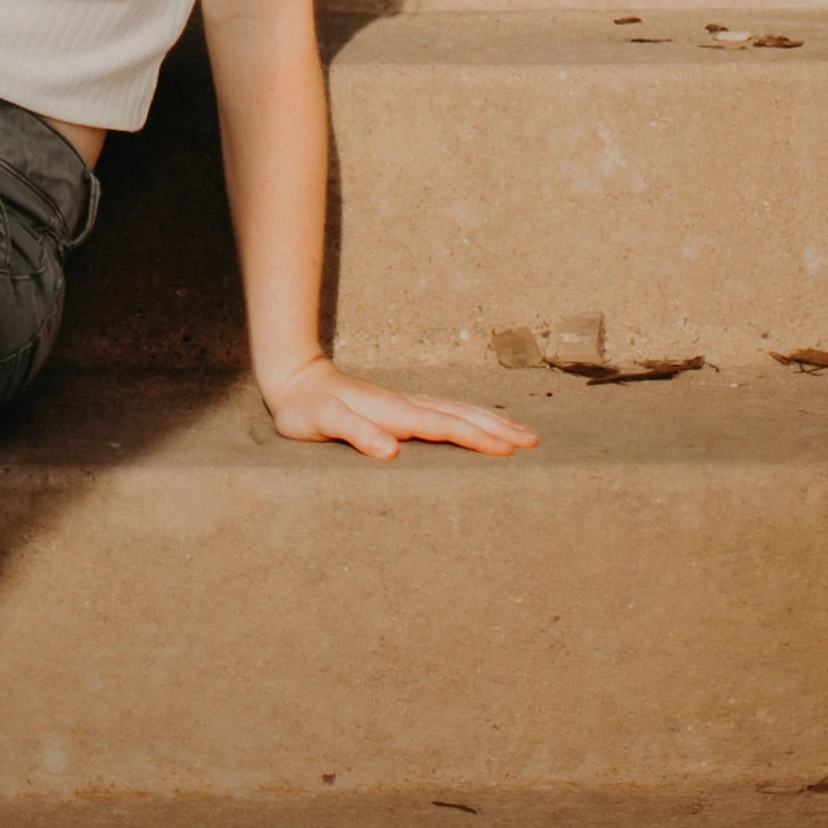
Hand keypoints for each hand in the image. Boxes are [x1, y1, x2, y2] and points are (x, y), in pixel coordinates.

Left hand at [259, 356, 537, 459]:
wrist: (293, 378)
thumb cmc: (305, 408)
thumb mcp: (322, 422)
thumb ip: (355, 432)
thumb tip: (392, 450)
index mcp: (394, 412)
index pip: (443, 426)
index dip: (475, 437)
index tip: (508, 450)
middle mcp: (405, 405)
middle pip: (460, 415)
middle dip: (498, 427)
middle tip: (534, 442)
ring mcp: (405, 404)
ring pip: (457, 410)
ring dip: (491, 420)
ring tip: (523, 433)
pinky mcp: (400, 408)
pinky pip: (446, 412)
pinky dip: (471, 417)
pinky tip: (481, 424)